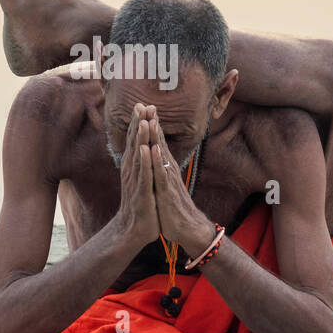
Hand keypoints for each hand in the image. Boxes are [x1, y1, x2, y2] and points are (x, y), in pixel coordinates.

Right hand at [116, 104, 159, 249]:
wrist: (132, 230)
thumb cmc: (139, 204)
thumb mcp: (140, 180)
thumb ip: (140, 163)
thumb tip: (141, 147)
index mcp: (133, 167)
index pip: (136, 141)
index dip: (139, 123)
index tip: (142, 104)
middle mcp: (132, 171)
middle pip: (135, 144)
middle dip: (138, 124)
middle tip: (140, 104)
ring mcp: (136, 182)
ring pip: (139, 156)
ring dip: (140, 138)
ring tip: (143, 121)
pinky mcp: (142, 193)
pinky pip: (144, 175)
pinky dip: (145, 161)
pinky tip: (146, 149)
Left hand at [148, 114, 215, 258]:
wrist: (187, 228)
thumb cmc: (173, 206)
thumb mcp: (165, 184)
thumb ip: (162, 168)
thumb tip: (157, 154)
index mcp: (165, 167)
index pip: (158, 142)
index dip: (152, 124)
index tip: (145, 107)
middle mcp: (168, 169)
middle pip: (160, 143)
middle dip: (153, 124)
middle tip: (149, 104)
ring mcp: (168, 180)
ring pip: (161, 155)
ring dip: (156, 138)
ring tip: (150, 120)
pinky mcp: (166, 192)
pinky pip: (161, 175)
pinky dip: (156, 162)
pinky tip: (153, 150)